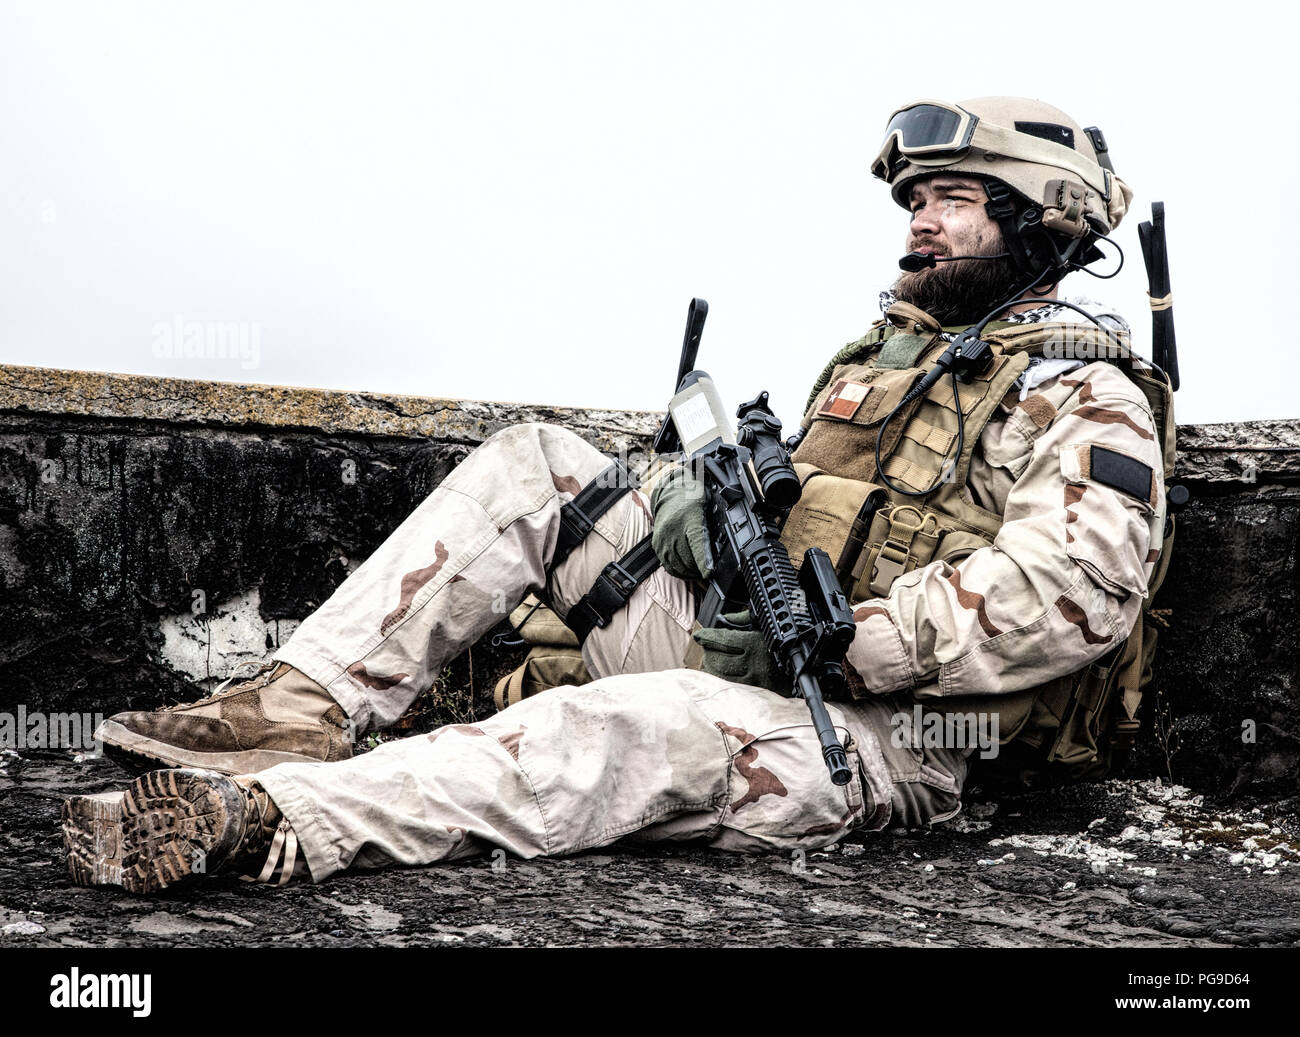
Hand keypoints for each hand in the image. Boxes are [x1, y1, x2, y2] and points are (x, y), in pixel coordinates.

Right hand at [650, 466, 714, 580]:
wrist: (670, 495)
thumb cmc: (692, 501)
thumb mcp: (708, 508)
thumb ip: (715, 526)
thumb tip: (727, 545)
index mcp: (690, 519)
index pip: (697, 543)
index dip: (704, 561)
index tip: (710, 573)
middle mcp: (674, 530)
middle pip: (688, 559)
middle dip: (700, 569)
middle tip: (710, 572)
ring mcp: (664, 539)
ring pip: (678, 565)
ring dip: (690, 572)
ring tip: (700, 573)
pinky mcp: (657, 546)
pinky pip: (668, 566)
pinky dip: (679, 572)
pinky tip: (687, 572)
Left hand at [693, 612, 789, 694]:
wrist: (799, 674)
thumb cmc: (781, 647)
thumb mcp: (764, 627)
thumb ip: (743, 620)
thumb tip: (723, 619)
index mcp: (755, 646)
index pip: (722, 640)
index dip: (708, 636)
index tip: (700, 635)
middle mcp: (751, 666)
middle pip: (716, 658)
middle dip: (708, 651)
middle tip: (707, 645)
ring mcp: (750, 683)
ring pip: (717, 675)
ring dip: (710, 665)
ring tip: (711, 658)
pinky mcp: (750, 695)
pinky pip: (725, 687)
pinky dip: (718, 679)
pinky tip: (718, 672)